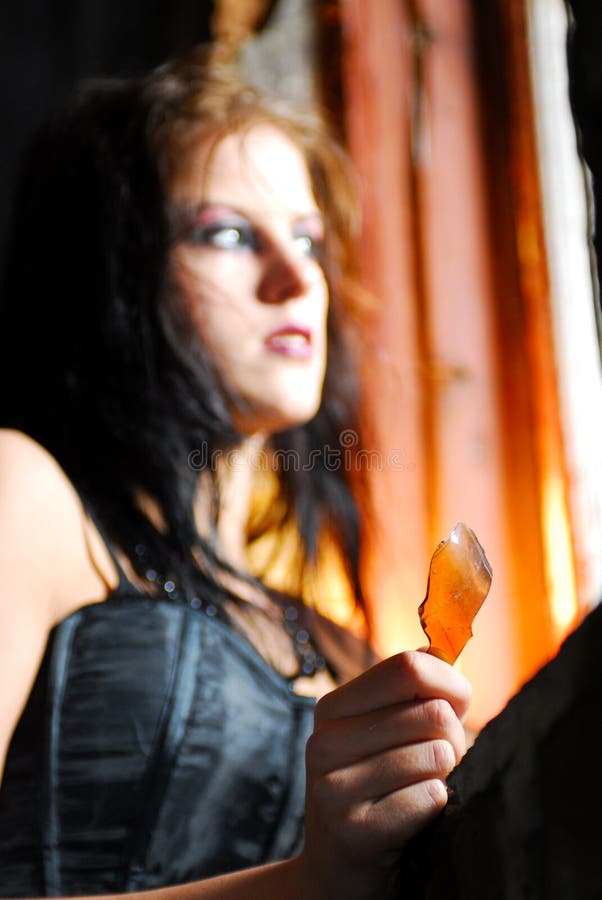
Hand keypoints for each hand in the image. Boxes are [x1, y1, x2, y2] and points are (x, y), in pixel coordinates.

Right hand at [299, 650, 470, 899]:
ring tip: (425, 789)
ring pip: (434, 755)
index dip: (450, 685)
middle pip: (431, 712)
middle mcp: (323, 741)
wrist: (342, 871)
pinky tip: (417, 819)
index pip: (408, 667)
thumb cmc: (382, 790)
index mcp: (333, 708)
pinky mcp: (352, 830)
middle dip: (454, 739)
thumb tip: (443, 650)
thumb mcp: (389, 732)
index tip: (458, 707)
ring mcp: (332, 787)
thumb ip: (415, 691)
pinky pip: (428, 798)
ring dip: (446, 776)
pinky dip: (437, 808)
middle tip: (438, 764)